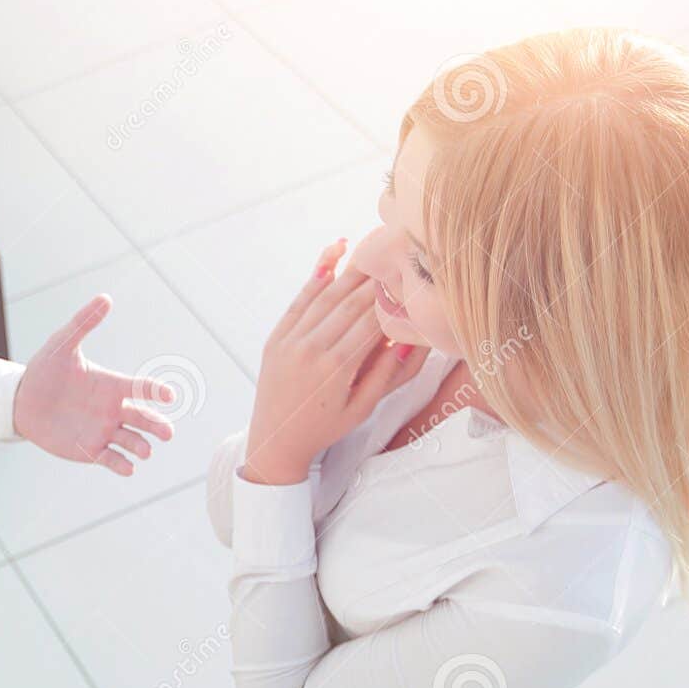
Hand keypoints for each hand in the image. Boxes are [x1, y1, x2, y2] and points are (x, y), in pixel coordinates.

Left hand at [12, 294, 176, 476]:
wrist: (21, 401)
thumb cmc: (44, 370)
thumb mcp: (63, 345)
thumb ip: (84, 323)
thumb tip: (105, 298)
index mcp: (111, 385)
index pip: (140, 389)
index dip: (156, 392)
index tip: (169, 396)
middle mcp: (113, 410)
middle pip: (143, 419)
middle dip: (157, 426)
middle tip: (167, 433)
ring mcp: (103, 431)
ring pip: (131, 441)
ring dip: (141, 446)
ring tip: (144, 450)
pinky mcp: (89, 450)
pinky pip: (110, 459)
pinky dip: (122, 465)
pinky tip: (129, 468)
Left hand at [243, 241, 421, 484]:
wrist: (275, 441)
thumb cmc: (323, 428)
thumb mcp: (362, 409)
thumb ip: (388, 374)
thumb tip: (413, 340)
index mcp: (335, 369)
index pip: (372, 321)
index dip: (394, 297)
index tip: (413, 278)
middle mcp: (310, 349)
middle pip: (351, 302)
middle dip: (378, 277)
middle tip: (399, 251)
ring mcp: (289, 341)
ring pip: (326, 295)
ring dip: (352, 269)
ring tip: (375, 246)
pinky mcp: (275, 338)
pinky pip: (300, 300)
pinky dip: (317, 276)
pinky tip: (334, 253)